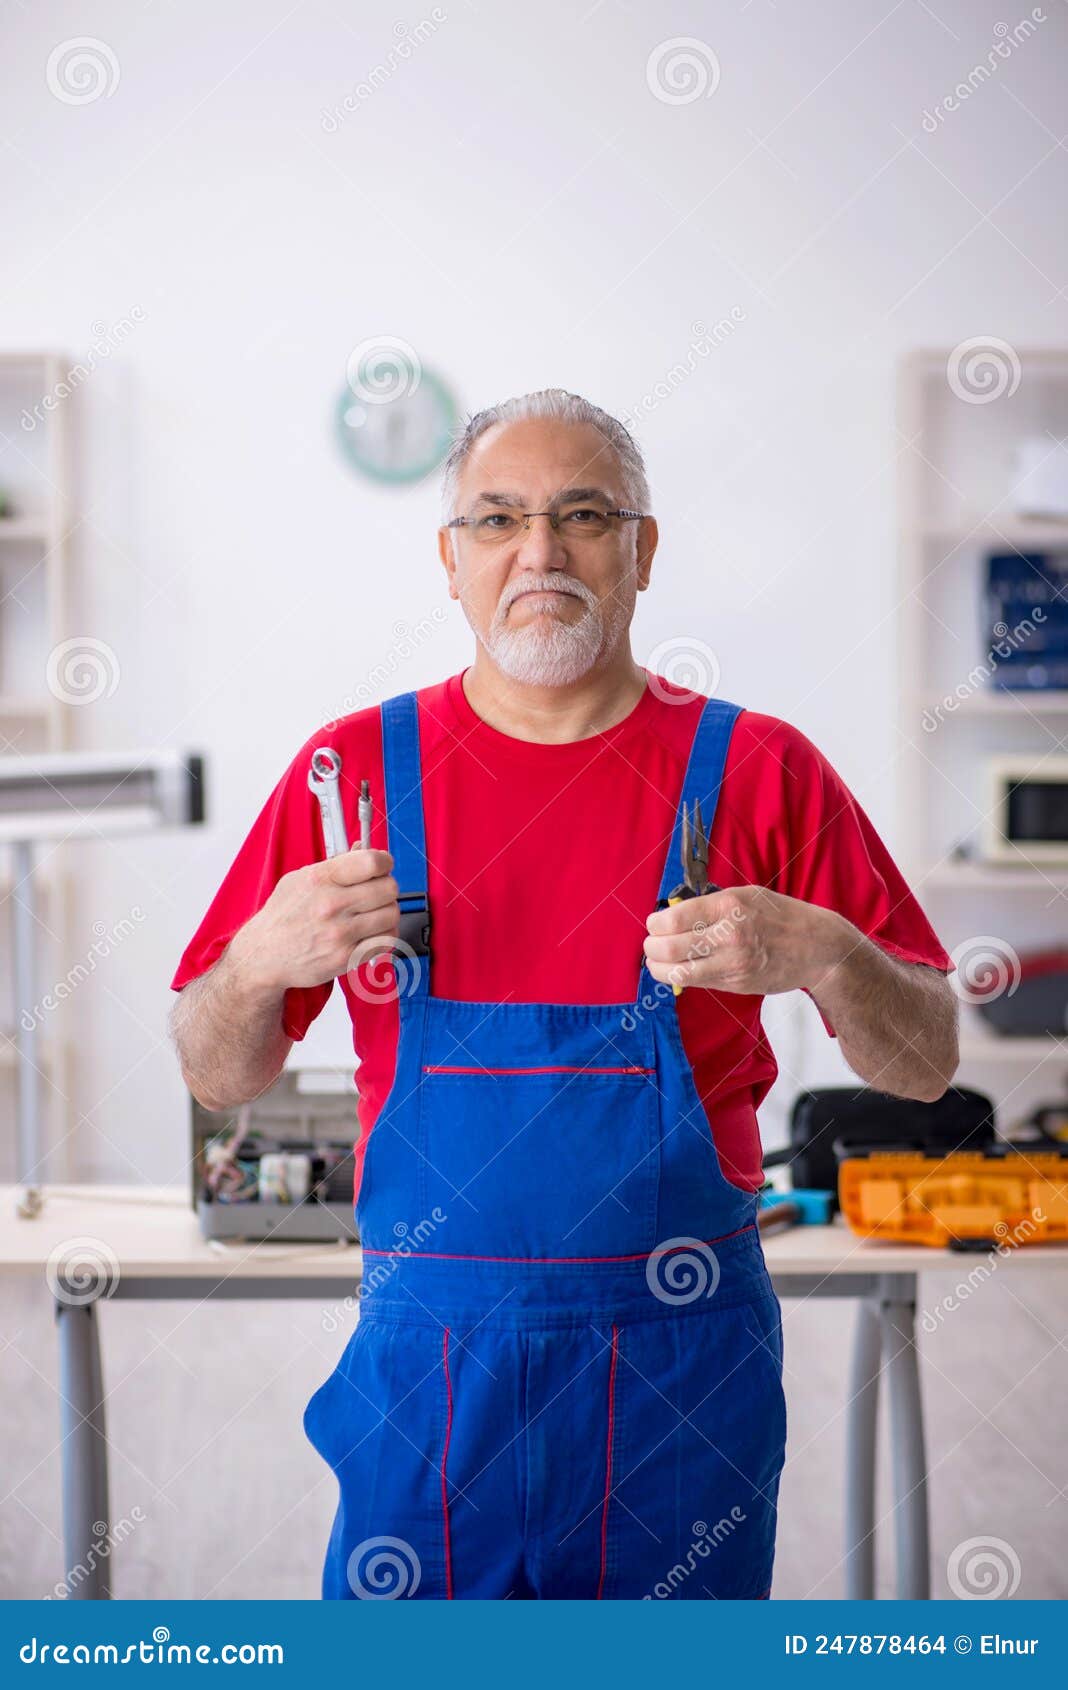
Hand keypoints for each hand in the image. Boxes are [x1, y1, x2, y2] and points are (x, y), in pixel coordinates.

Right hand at [230, 850, 400, 991]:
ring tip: (374, 914)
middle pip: (388, 888)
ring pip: (391, 914)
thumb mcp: (299, 879)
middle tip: (377, 892)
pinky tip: (373, 933)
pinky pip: (386, 941)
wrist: (264, 955)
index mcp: (319, 879)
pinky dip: (385, 936)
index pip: (371, 862)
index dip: (384, 862)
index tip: (382, 866)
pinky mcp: (346, 957)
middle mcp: (331, 905)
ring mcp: (340, 933)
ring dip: (387, 912)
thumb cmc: (282, 917)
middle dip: (387, 887)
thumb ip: (335, 864)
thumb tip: (363, 847)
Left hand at [643, 885, 849, 996]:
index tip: (654, 924)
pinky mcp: (736, 983)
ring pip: (677, 971)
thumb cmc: (781, 916)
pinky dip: (680, 976)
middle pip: (669, 947)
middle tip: (652, 943)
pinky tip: (678, 968)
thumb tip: (673, 912)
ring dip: (659, 967)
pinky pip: (696, 982)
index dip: (655, 923)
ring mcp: (733, 963)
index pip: (673, 918)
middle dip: (651, 947)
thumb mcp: (746, 895)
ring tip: (656, 961)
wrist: (818, 948)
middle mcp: (729, 935)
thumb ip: (710, 905)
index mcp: (729, 905)